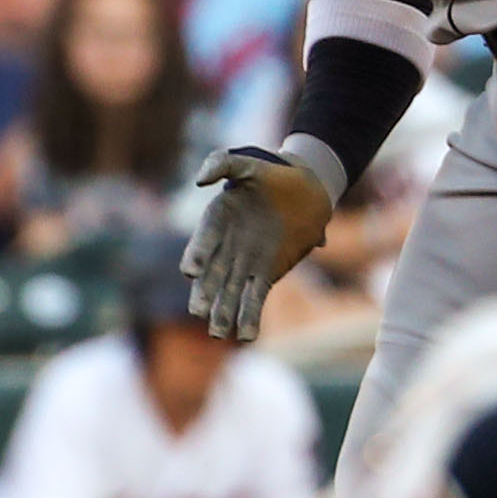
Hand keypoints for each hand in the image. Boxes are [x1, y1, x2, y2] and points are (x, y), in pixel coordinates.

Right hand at [182, 147, 334, 340]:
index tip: (192, 270)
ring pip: (230, 293)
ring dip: (224, 313)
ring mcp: (243, 264)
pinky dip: (250, 318)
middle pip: (212, 275)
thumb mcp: (248, 161)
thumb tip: (200, 180)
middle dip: (205, 293)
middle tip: (198, 311)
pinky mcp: (265, 275)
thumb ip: (222, 163)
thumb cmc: (272, 173)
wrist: (304, 189)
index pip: (204, 240)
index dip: (197, 254)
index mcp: (217, 220)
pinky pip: (254, 300)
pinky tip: (246, 337)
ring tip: (219, 333)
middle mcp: (225, 247)